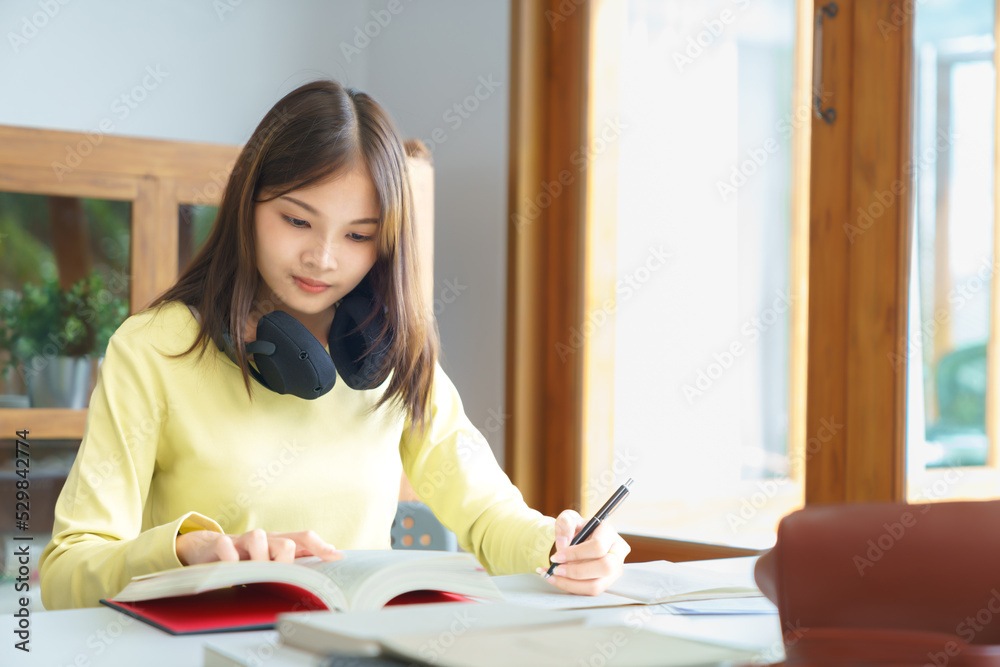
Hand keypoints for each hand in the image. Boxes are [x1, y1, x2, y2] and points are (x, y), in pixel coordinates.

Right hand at [176, 529, 341, 565]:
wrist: (208, 548)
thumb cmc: (246, 557)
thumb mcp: (270, 560)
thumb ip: (295, 560)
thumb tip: (332, 556)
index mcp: (278, 542)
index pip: (303, 538)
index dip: (321, 547)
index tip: (337, 557)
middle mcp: (264, 538)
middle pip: (286, 544)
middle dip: (284, 563)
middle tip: (275, 578)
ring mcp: (242, 539)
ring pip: (258, 539)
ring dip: (257, 560)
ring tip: (252, 574)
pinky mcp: (221, 543)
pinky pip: (228, 547)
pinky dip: (230, 560)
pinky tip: (229, 570)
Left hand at [537, 509, 630, 595]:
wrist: (578, 540)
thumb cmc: (575, 529)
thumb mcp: (568, 519)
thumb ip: (564, 524)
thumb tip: (563, 543)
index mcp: (609, 532)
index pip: (598, 547)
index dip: (576, 554)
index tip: (556, 557)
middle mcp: (617, 552)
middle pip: (605, 568)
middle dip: (576, 572)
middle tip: (556, 569)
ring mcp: (614, 570)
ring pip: (597, 585)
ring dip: (571, 584)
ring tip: (552, 576)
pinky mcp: (606, 582)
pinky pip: (590, 592)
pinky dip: (571, 588)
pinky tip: (557, 580)